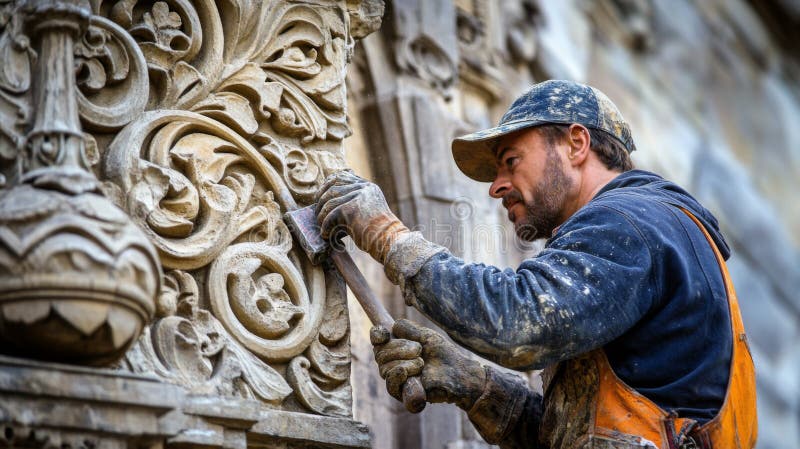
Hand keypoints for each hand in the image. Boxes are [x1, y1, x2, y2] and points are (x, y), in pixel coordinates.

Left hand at [315, 171, 409, 262]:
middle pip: (332, 186)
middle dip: (321, 198)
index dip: (328, 184)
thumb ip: (355, 202)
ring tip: (323, 226)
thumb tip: (329, 204)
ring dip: (322, 215)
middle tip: (318, 212)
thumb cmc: (378, 231)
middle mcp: (363, 188)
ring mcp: (357, 197)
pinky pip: (330, 216)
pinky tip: (326, 234)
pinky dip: (325, 226)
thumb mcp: (369, 209)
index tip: (321, 195)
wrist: (389, 240)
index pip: (342, 176)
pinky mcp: (351, 209)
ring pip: (329, 202)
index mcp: (367, 186)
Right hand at [370, 319, 486, 410]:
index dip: (377, 335)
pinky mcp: (403, 394)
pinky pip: (391, 385)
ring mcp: (397, 379)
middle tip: (419, 349)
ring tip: (422, 363)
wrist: (458, 372)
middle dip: (398, 348)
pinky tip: (404, 371)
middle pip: (380, 354)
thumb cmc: (442, 353)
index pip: (378, 340)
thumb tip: (391, 327)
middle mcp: (393, 362)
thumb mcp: (425, 336)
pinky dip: (397, 376)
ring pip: (385, 369)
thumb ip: (407, 328)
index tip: (383, 334)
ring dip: (404, 362)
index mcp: (396, 347)